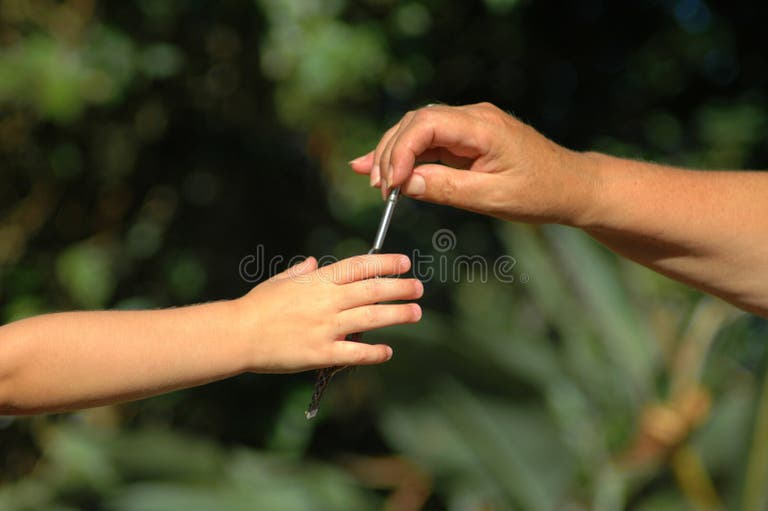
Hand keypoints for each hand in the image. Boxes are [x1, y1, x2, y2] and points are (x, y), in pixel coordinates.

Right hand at [236, 254, 422, 372]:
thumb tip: (314, 264)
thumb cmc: (257, 306)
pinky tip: (387, 351)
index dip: (385, 263)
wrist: (238, 335)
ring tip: (416, 312)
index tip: (404, 263)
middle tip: (418, 288)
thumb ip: (301, 273)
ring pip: (371, 318)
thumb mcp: (279, 281)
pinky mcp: (321, 353)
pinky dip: (374, 352)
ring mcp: (326, 328)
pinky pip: (355, 353)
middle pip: (372, 291)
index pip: (359, 267)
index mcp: (317, 281)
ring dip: (397, 314)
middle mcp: (326, 302)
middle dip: (399, 288)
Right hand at [350, 102, 597, 225]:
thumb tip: (406, 184)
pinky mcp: (467, 138)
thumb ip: (447, 188)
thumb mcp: (492, 198)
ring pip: (418, 130)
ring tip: (375, 181)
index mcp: (483, 127)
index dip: (401, 151)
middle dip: (391, 153)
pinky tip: (386, 170)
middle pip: (416, 122)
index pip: (426, 124)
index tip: (392, 184)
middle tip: (379, 188)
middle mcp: (474, 117)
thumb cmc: (539, 193)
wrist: (570, 186)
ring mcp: (470, 125)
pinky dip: (409, 157)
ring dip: (395, 154)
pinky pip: (431, 141)